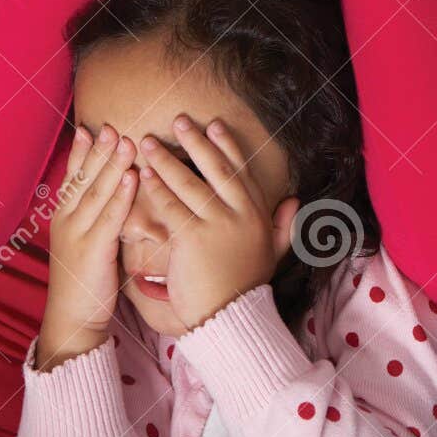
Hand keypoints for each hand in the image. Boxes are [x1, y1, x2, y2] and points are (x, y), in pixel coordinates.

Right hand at [40, 126, 137, 369]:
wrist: (73, 319)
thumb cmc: (86, 282)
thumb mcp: (87, 242)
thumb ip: (97, 218)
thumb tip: (114, 193)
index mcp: (64, 218)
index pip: (72, 177)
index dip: (81, 152)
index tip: (89, 126)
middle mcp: (67, 221)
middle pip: (82, 178)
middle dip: (97, 150)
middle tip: (110, 124)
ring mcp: (78, 234)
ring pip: (96, 192)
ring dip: (111, 164)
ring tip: (124, 139)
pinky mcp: (93, 251)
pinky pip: (110, 217)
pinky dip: (121, 195)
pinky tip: (132, 176)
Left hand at [138, 116, 299, 331]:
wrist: (230, 317)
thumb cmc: (246, 286)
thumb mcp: (274, 253)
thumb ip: (284, 226)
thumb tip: (294, 200)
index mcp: (256, 214)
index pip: (240, 172)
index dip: (226, 147)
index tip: (214, 125)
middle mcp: (239, 214)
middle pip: (216, 170)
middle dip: (196, 142)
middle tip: (178, 120)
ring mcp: (217, 225)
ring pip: (189, 184)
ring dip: (167, 160)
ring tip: (147, 142)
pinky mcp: (193, 238)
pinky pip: (171, 207)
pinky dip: (156, 189)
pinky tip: (143, 175)